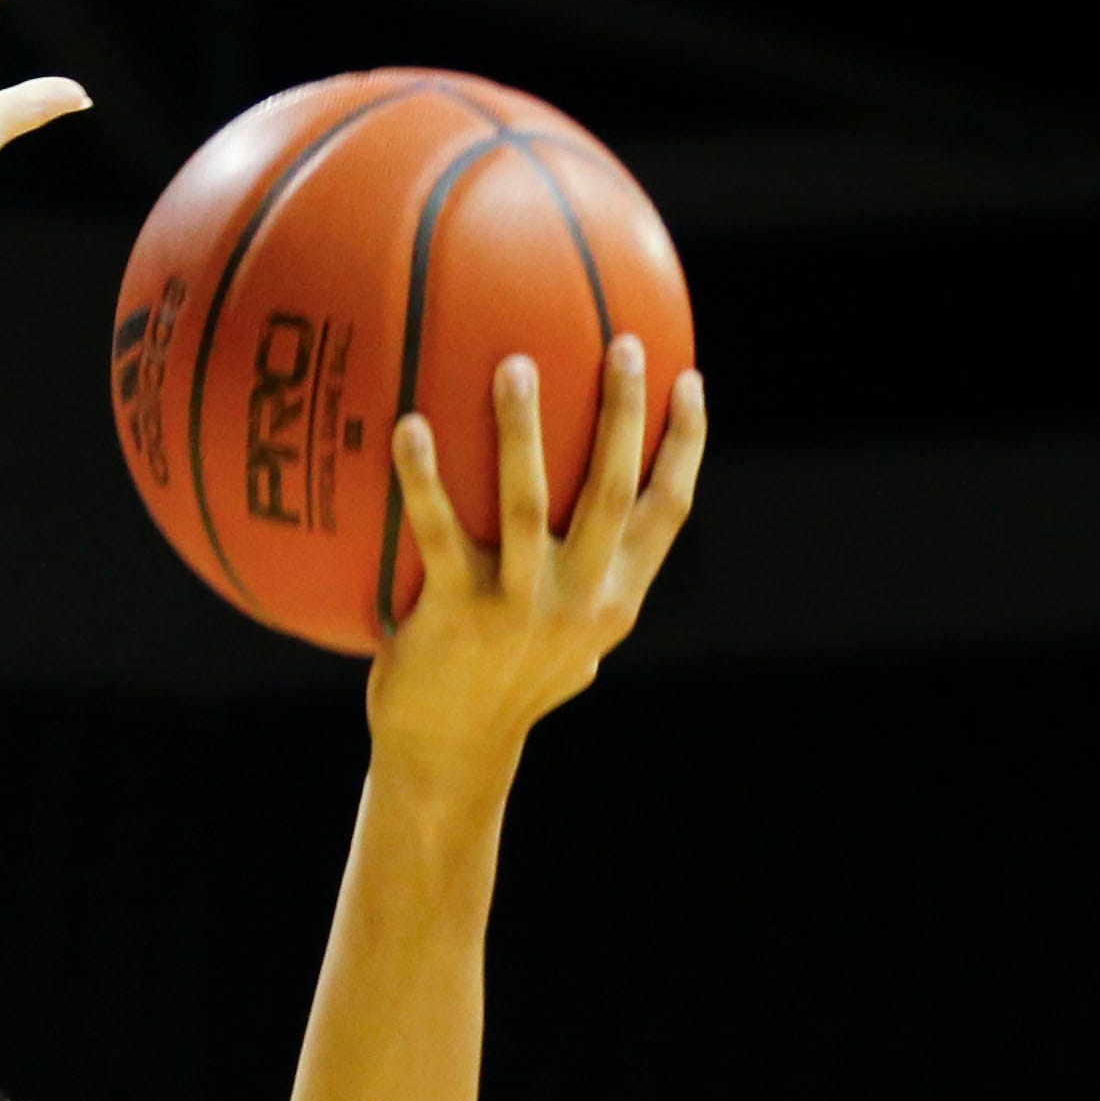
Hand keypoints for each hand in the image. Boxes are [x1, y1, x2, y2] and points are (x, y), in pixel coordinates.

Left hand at [375, 338, 708, 769]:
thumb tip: (591, 524)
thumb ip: (584, 588)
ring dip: (523, 430)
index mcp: (614, 599)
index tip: (691, 379)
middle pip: (613, 489)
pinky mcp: (456, 615)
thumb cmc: (501, 688)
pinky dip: (423, 476)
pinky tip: (408, 425)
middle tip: (623, 344)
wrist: (448, 756)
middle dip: (624, 413)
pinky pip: (438, 530)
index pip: (668, 510)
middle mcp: (578, 600)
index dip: (685, 444)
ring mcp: (518, 607)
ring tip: (514, 364)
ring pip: (528, 502)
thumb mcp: (565, 645)